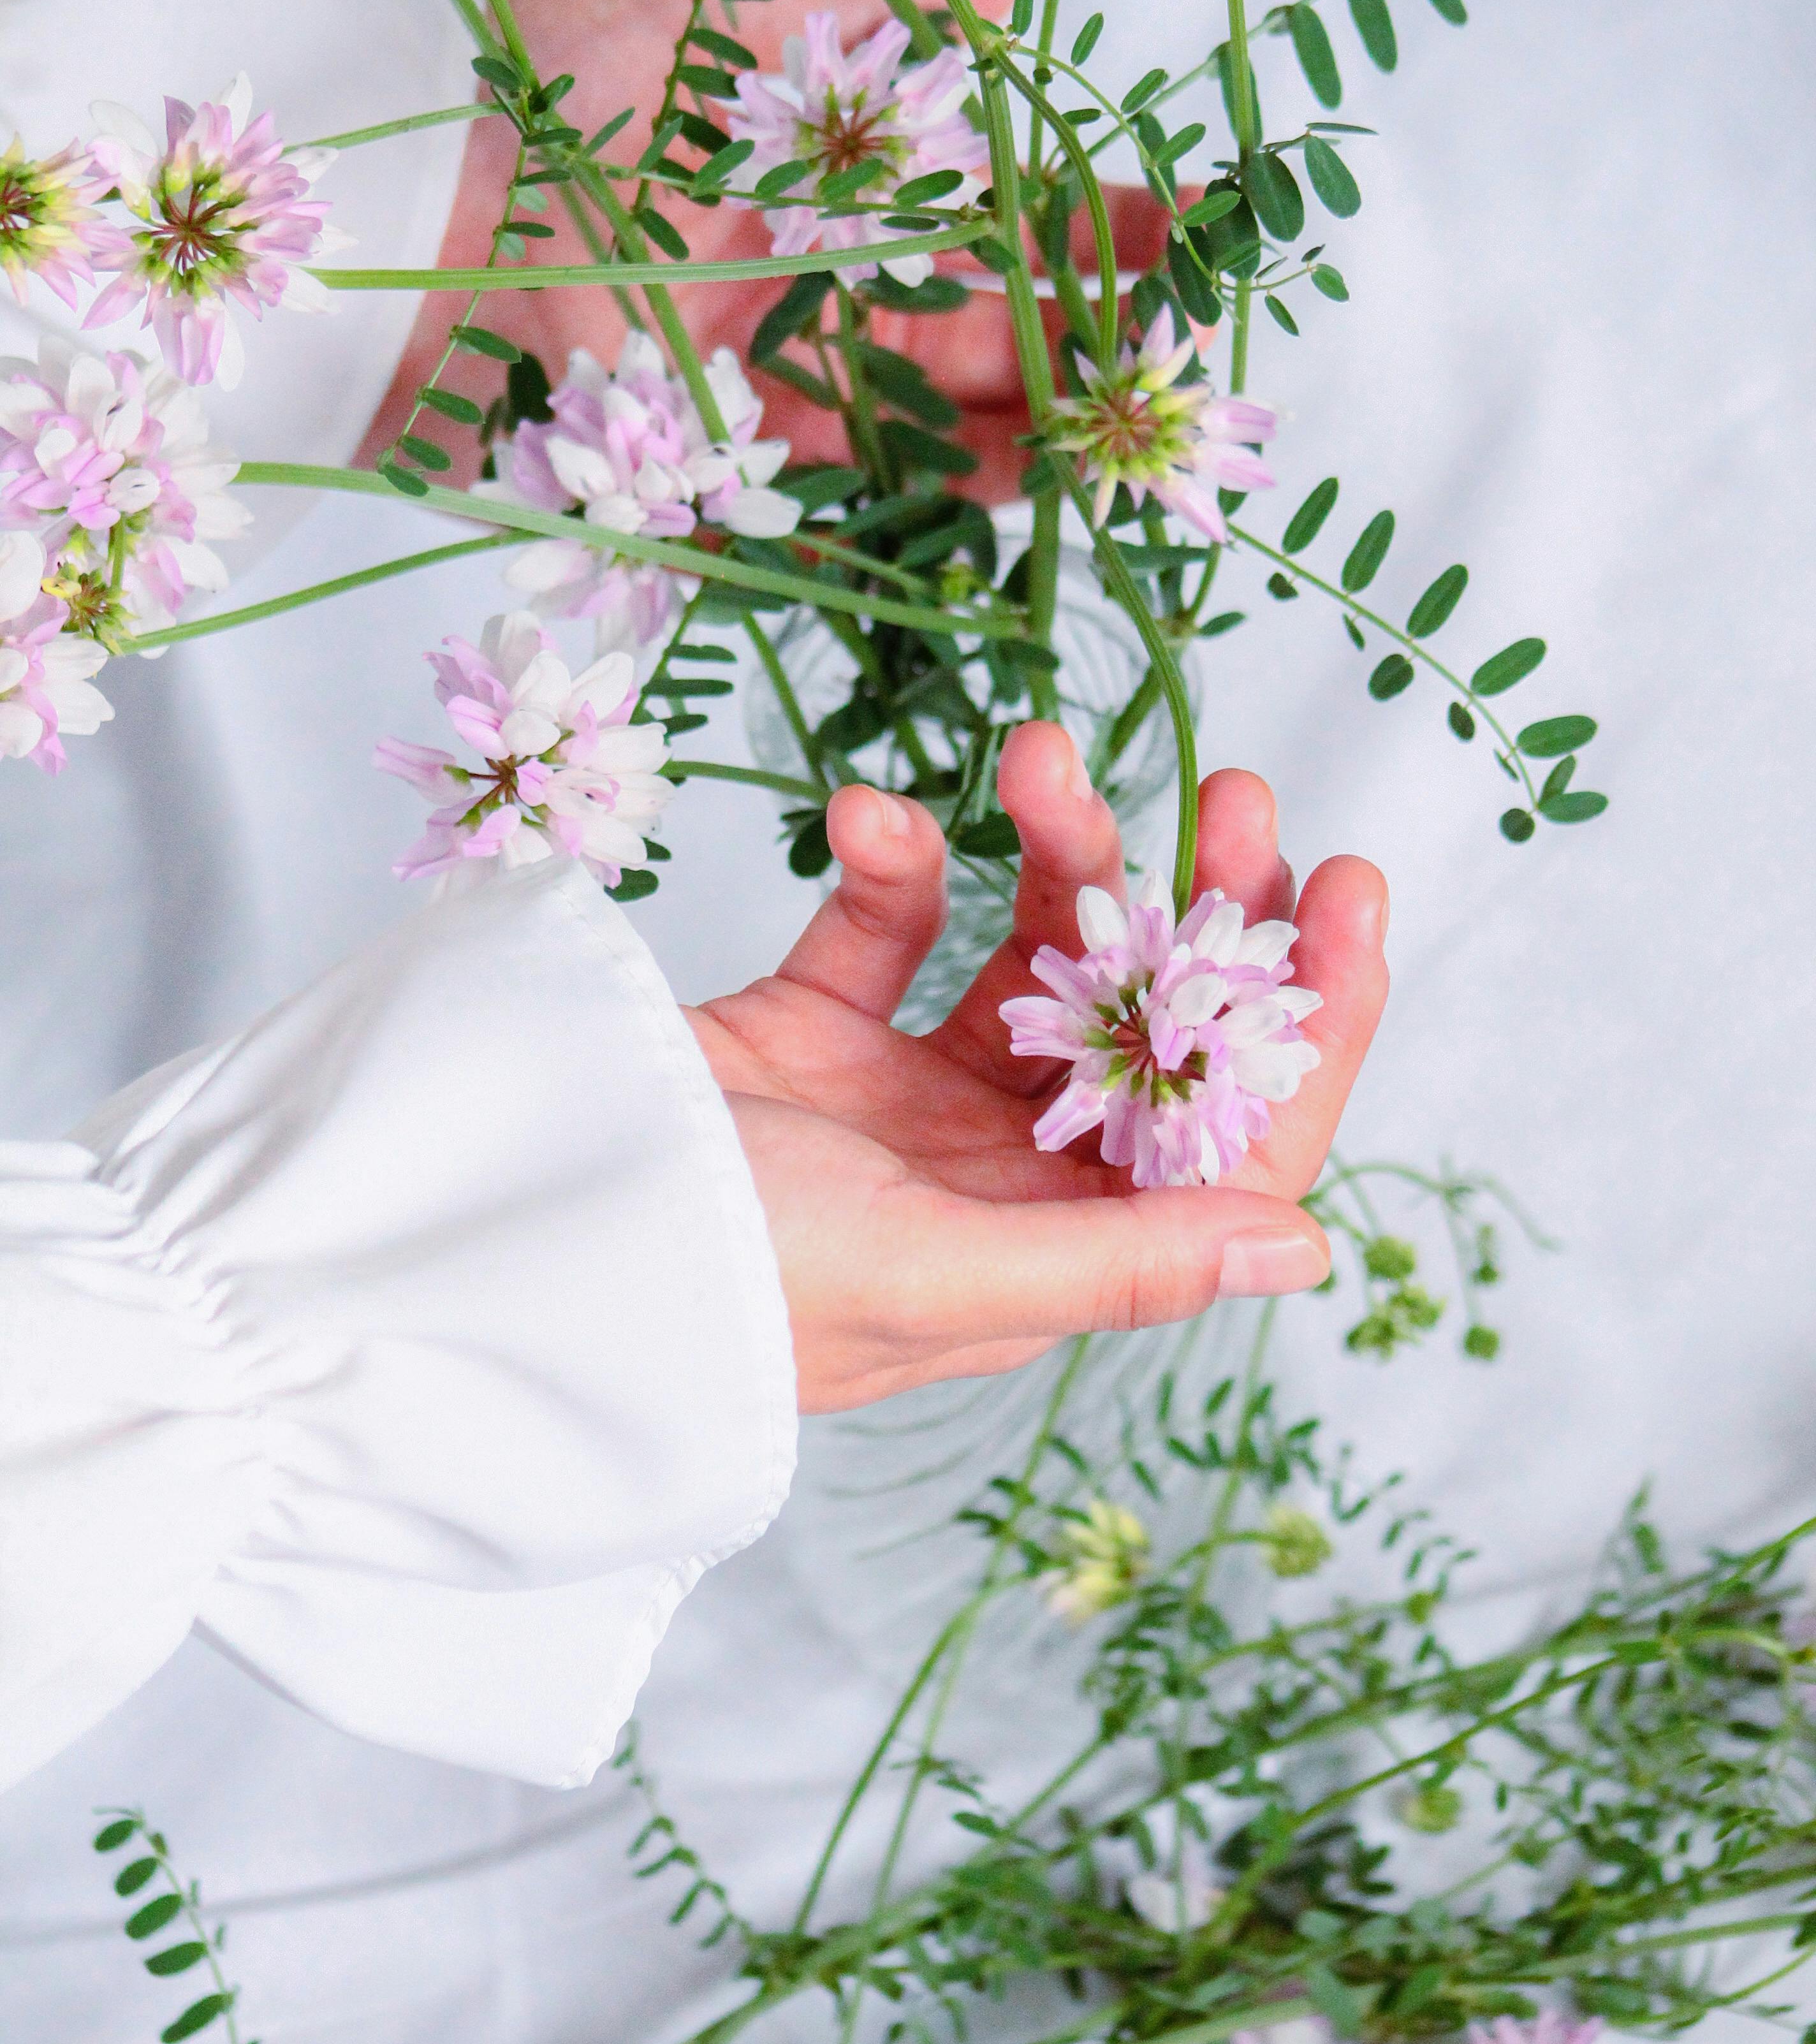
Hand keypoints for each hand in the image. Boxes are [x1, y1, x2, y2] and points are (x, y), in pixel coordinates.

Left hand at [360, 0, 1173, 501]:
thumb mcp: (702, 9)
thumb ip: (858, 11)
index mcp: (781, 164)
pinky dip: (933, 490)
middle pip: (954, 312)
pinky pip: (839, 487)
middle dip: (1073, 322)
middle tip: (1182, 336)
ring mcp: (743, 376)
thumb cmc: (536, 93)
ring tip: (1133, 422)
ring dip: (1028, 415)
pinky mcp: (702, 467)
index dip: (1063, 216)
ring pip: (914, 407)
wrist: (391, 230)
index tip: (1171, 225)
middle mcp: (775, 274)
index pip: (957, 200)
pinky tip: (1034, 481)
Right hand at [686, 722, 1389, 1412]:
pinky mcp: (815, 1029)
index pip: (1229, 1142)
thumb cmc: (718, 1286)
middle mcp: (1003, 1179)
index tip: (1345, 892)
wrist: (507, 1238)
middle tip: (1238, 795)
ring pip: (1035, 954)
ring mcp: (909, 1101)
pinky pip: (889, 922)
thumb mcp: (934, 1272)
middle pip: (1152, 1029)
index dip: (1309, 1022)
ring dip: (1060, 853)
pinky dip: (895, 860)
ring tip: (1045, 757)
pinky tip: (876, 819)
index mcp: (1055, 1254)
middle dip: (1202, 908)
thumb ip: (1122, 1260)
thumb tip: (1312, 1246)